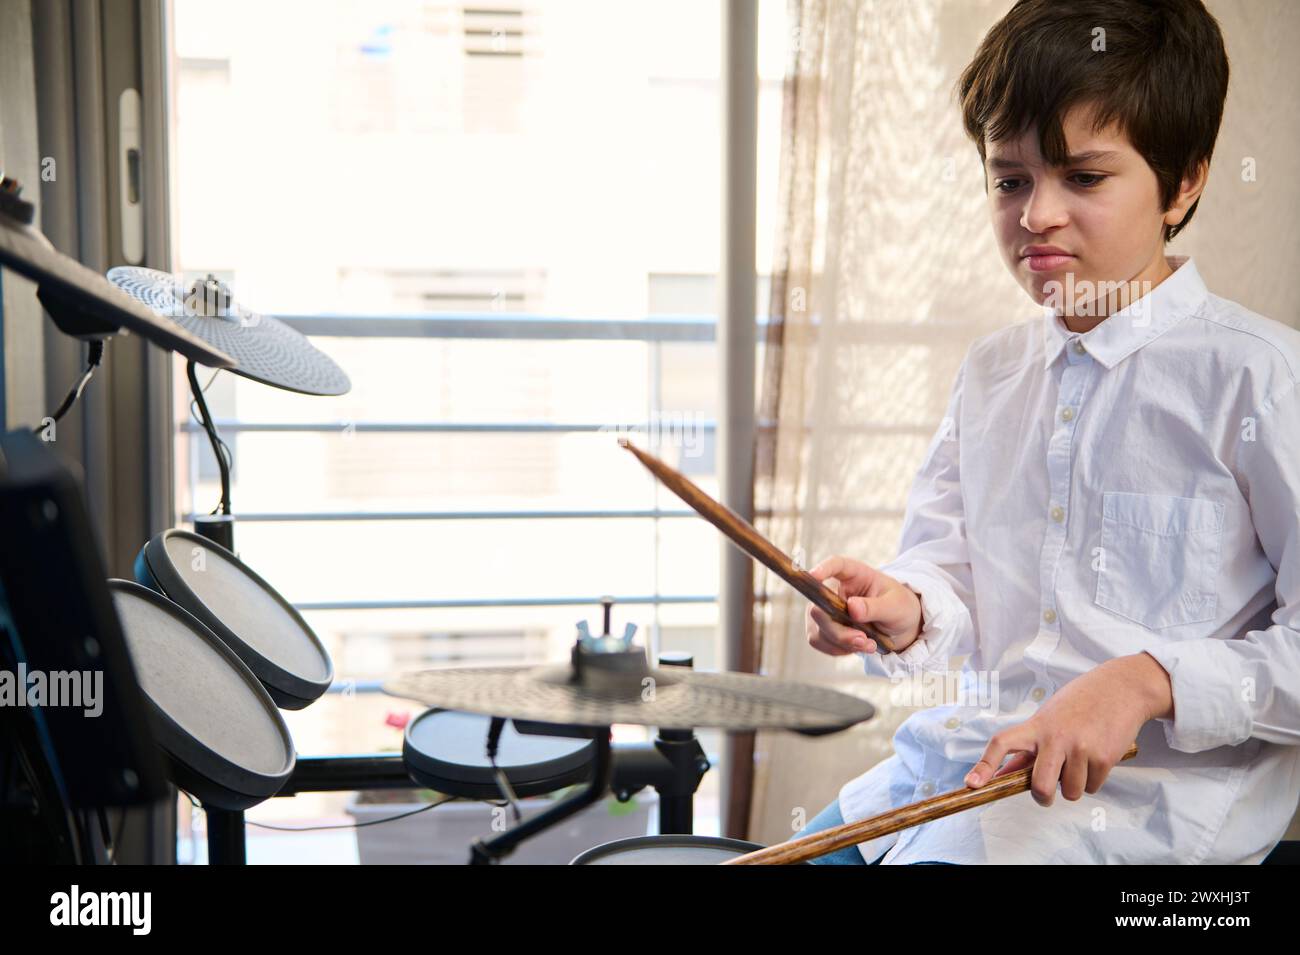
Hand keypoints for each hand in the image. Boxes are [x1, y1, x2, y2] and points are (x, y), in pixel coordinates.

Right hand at [805, 555, 924, 656]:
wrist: (900, 627)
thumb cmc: (899, 608)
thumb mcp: (896, 606)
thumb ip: (875, 607)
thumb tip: (852, 607)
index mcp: (855, 575)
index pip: (835, 565)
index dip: (823, 568)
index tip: (815, 575)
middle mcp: (835, 590)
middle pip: (819, 606)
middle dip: (838, 629)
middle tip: (862, 640)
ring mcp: (826, 609)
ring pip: (817, 627)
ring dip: (841, 642)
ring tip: (868, 645)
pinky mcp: (823, 628)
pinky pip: (819, 640)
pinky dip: (838, 649)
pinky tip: (857, 647)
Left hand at [963, 654, 1169, 805]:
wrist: (1121, 688)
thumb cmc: (1080, 703)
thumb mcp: (1049, 718)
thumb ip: (1029, 748)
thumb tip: (1005, 774)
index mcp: (1036, 726)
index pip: (1002, 744)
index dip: (984, 765)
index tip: (972, 784)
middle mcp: (1055, 737)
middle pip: (1039, 786)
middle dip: (1042, 797)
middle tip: (1046, 794)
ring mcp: (1080, 748)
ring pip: (1070, 793)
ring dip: (1074, 786)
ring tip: (1080, 761)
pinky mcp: (1104, 758)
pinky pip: (1093, 788)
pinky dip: (1093, 780)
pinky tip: (1096, 757)